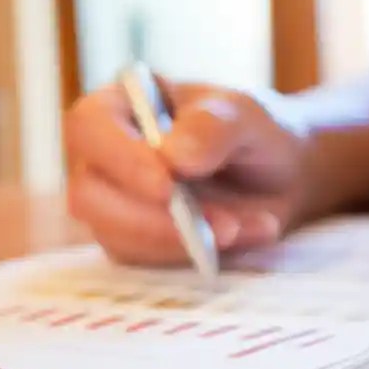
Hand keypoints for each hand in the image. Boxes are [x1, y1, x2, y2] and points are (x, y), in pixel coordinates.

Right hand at [64, 79, 307, 265]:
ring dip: (182, 242)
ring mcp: (112, 204)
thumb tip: (173, 157)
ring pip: (116, 236)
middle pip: (89, 195)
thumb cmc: (253, 132)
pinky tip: (244, 235)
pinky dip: (195, 256)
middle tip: (223, 225)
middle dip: (151, 219)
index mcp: (119, 106)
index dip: (120, 159)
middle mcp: (103, 157)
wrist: (279, 176)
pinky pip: (144, 262)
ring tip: (247, 226)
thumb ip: (214, 126)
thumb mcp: (246, 115)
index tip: (168, 186)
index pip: (90, 127)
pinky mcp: (131, 243)